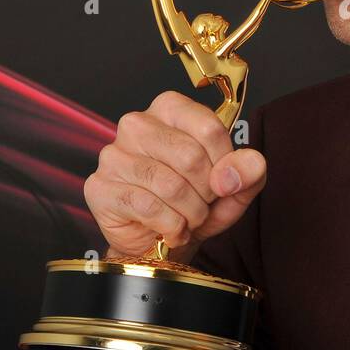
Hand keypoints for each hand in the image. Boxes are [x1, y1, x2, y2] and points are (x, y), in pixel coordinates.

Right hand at [84, 91, 266, 259]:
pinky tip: (171, 230)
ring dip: (190, 213)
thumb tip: (233, 172)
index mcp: (170, 109)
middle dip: (207, 192)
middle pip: (190, 156)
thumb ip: (249, 171)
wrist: (162, 241)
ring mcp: (114, 154)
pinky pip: (147, 207)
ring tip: (189, 219)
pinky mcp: (100, 187)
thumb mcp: (235, 186)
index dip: (224, 165)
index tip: (222, 182)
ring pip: (170, 185)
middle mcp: (137, 124)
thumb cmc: (196, 202)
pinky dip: (170, 226)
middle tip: (203, 204)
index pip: (210, 128)